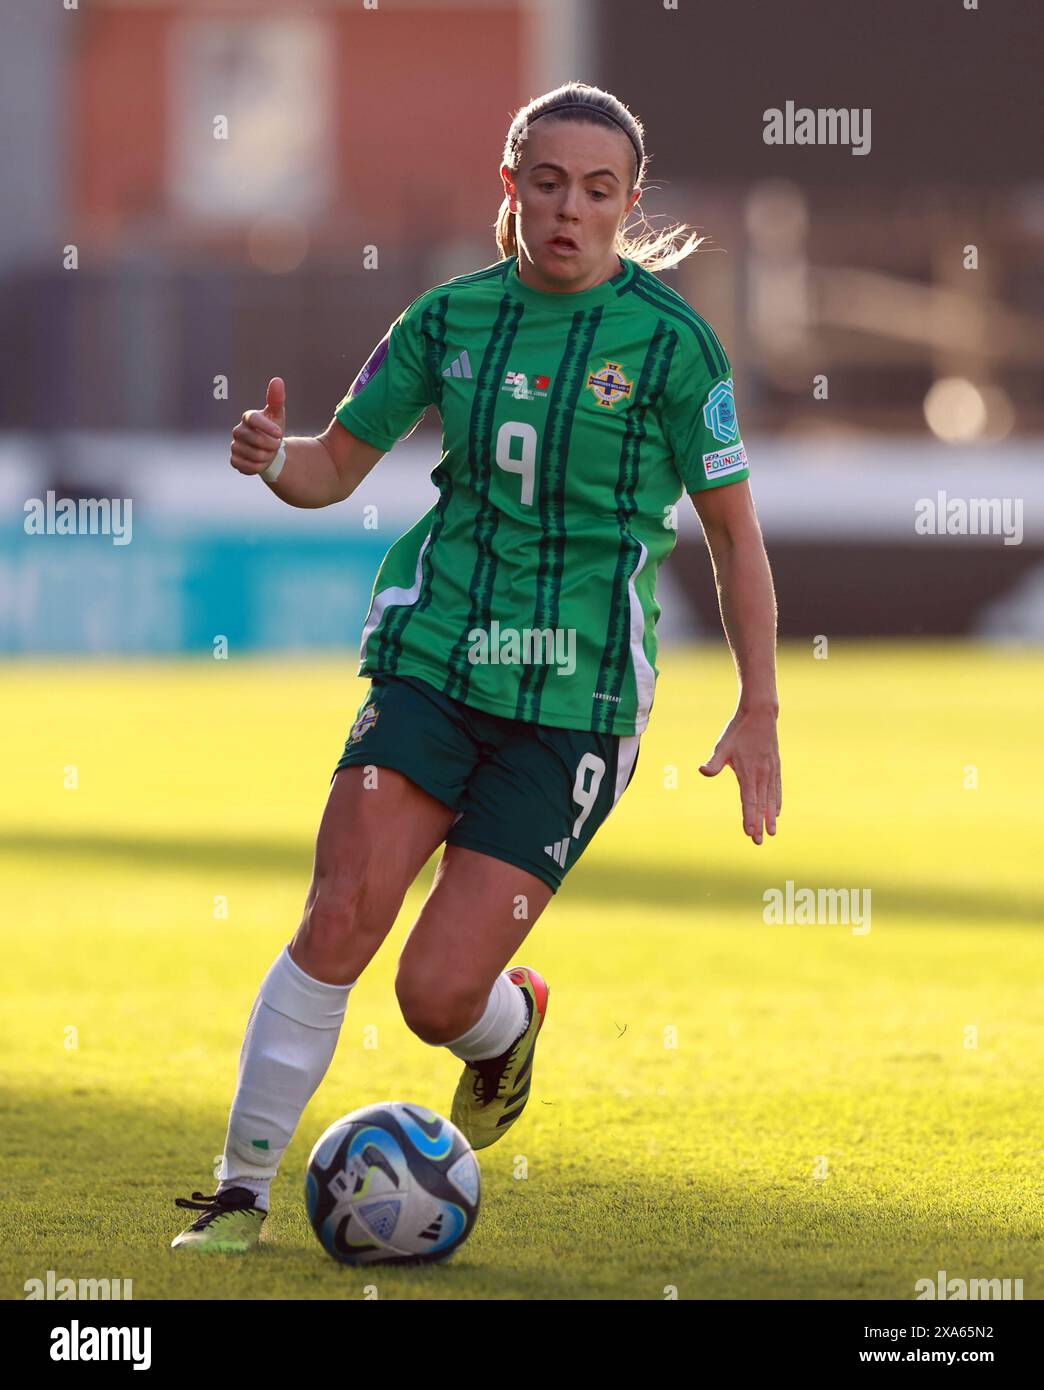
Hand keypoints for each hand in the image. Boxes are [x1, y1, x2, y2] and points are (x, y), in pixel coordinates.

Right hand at [230, 378, 285, 474]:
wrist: (269, 450)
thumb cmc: (273, 429)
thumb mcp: (278, 415)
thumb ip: (276, 398)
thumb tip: (277, 380)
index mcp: (248, 417)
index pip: (254, 419)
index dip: (267, 427)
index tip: (280, 434)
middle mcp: (238, 430)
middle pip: (256, 440)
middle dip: (272, 445)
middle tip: (276, 445)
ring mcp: (234, 446)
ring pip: (254, 455)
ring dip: (267, 457)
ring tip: (268, 452)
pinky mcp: (234, 460)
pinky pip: (248, 467)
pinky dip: (259, 467)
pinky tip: (261, 462)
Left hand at [699, 707, 780, 844]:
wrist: (760, 714)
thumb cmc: (737, 731)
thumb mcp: (722, 746)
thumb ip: (714, 763)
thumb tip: (702, 771)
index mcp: (748, 773)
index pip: (749, 801)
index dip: (749, 817)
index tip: (750, 832)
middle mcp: (762, 775)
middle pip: (760, 804)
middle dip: (759, 824)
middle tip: (759, 841)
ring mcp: (770, 771)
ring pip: (771, 799)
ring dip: (770, 816)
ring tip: (772, 832)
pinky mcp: (775, 766)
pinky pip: (777, 788)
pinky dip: (777, 801)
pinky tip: (777, 812)